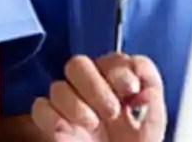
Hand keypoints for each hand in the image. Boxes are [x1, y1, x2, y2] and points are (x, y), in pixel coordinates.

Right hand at [30, 54, 166, 141]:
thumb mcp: (151, 123)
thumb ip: (150, 92)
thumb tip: (140, 69)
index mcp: (115, 85)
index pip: (111, 60)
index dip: (118, 69)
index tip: (131, 89)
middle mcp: (89, 90)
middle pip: (77, 64)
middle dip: (94, 85)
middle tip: (111, 111)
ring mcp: (67, 106)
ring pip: (57, 87)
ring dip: (76, 104)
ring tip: (92, 125)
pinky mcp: (49, 124)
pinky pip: (40, 108)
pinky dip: (53, 118)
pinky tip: (68, 131)